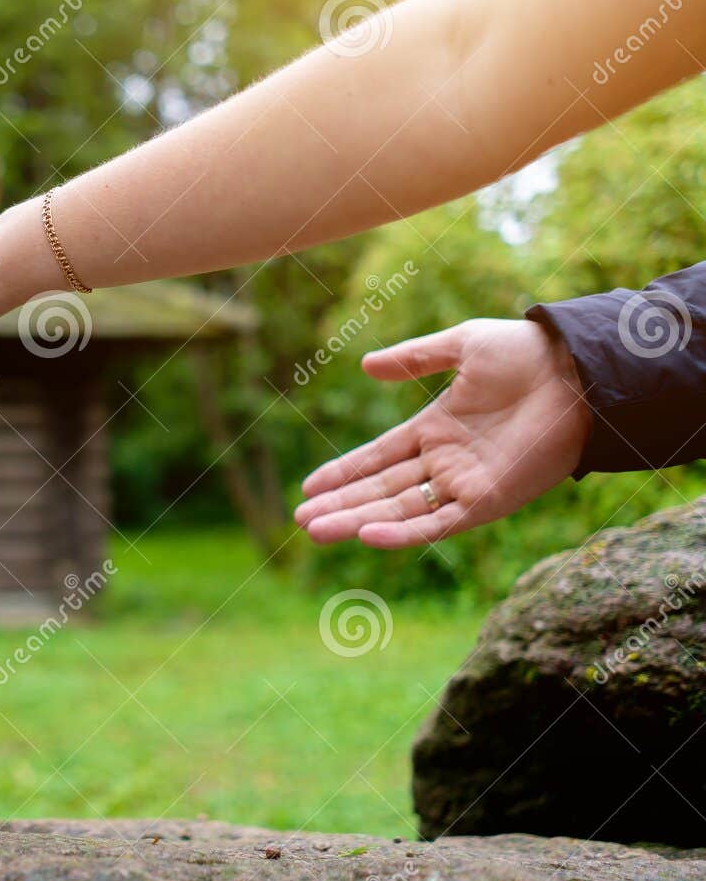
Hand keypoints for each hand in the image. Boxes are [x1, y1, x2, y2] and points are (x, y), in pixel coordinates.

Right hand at [294, 318, 592, 548]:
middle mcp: (446, 462)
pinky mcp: (488, 501)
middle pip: (381, 490)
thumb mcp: (462, 346)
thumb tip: (365, 366)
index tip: (309, 487)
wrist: (578, 371)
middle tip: (301, 521)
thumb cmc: (527, 353)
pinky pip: (438, 523)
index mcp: (437, 429)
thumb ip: (415, 359)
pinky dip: (403, 532)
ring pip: (400, 510)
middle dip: (341, 505)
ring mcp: (465, 484)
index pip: (379, 458)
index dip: (344, 472)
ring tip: (316, 530)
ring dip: (357, 521)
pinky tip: (367, 535)